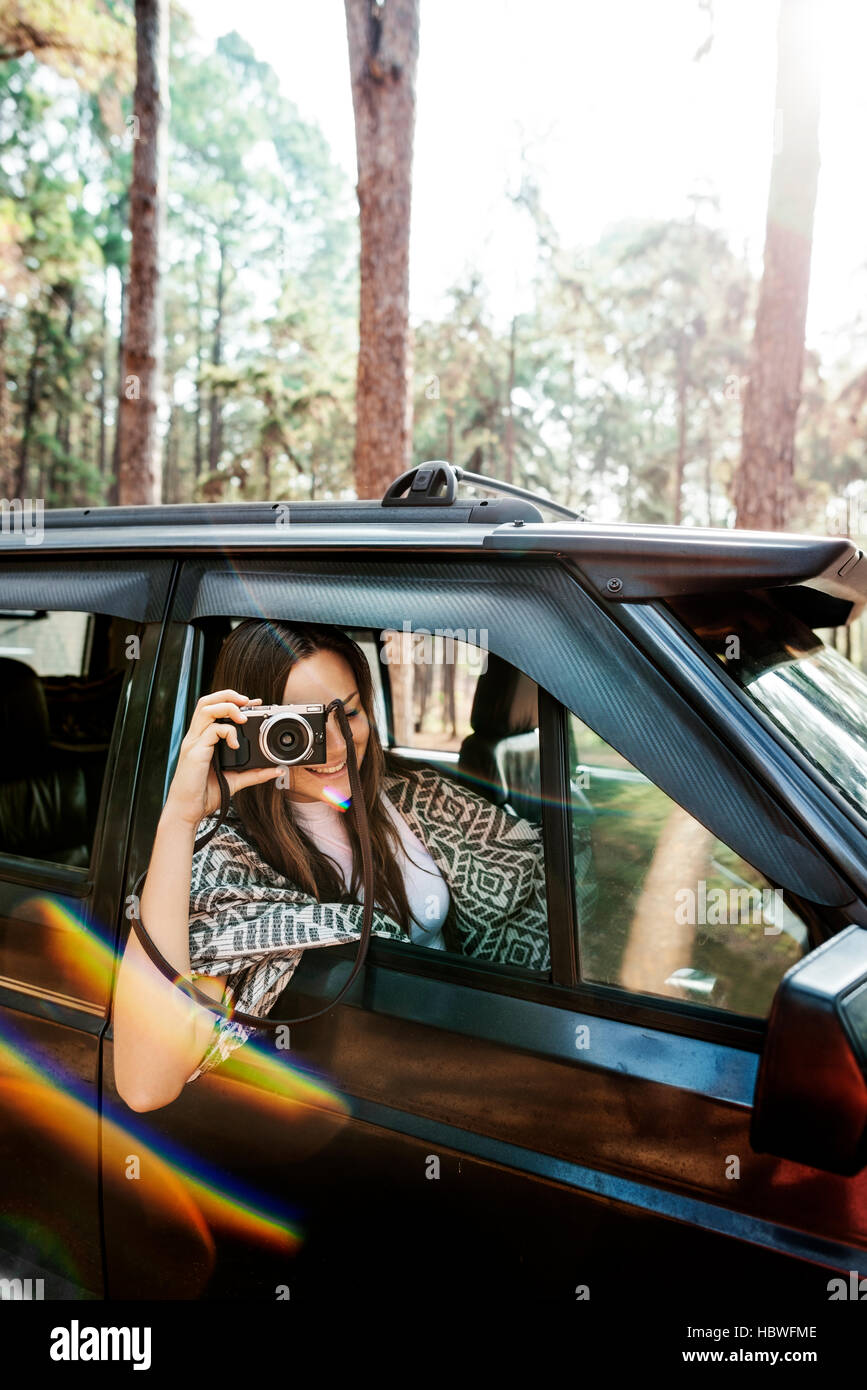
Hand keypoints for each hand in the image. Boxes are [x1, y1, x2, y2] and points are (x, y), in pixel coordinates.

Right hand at [163, 690, 282, 826]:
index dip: (233, 701)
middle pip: (207, 701)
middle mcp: (196, 737)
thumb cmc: (205, 795)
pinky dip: (228, 732)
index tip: (253, 703)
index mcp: (203, 739)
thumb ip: (254, 773)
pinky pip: (211, 730)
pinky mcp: (194, 752)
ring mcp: (193, 742)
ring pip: (206, 708)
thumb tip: (276, 769)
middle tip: (248, 702)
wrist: (188, 811)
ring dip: (227, 707)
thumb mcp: (236, 781)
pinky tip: (236, 744)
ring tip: (243, 717)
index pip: (214, 708)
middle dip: (228, 695)